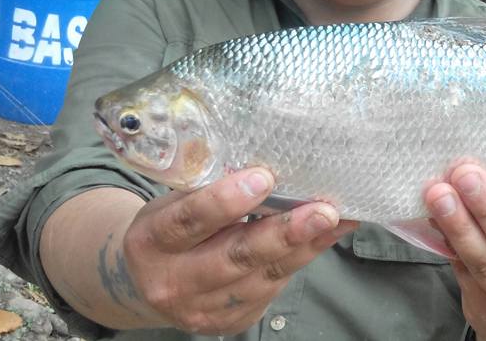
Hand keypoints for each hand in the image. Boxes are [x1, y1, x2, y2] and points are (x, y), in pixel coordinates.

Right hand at [118, 168, 357, 333]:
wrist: (149, 283)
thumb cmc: (170, 229)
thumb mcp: (172, 202)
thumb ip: (207, 188)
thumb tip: (264, 163)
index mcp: (150, 242)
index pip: (189, 221)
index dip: (226, 201)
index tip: (264, 178)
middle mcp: (172, 282)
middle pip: (235, 256)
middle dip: (284, 233)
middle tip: (323, 211)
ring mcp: (201, 309)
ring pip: (263, 276)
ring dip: (305, 246)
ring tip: (336, 219)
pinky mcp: (229, 321)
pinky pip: (273, 288)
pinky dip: (301, 259)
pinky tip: (324, 238)